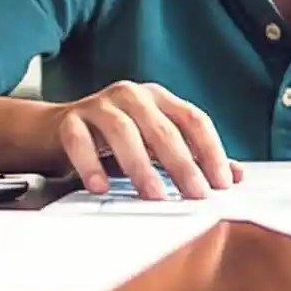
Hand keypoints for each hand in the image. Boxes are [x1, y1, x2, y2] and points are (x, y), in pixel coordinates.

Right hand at [54, 80, 242, 199]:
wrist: (54, 130)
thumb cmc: (113, 139)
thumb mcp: (155, 144)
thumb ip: (192, 156)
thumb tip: (236, 176)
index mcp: (159, 99)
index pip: (194, 119)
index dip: (211, 150)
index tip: (222, 182)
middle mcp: (132, 95)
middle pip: (163, 128)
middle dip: (183, 163)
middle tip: (195, 194)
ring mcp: (99, 105)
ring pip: (124, 131)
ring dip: (141, 166)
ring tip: (154, 195)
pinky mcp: (69, 121)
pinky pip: (80, 141)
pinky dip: (91, 164)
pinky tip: (100, 187)